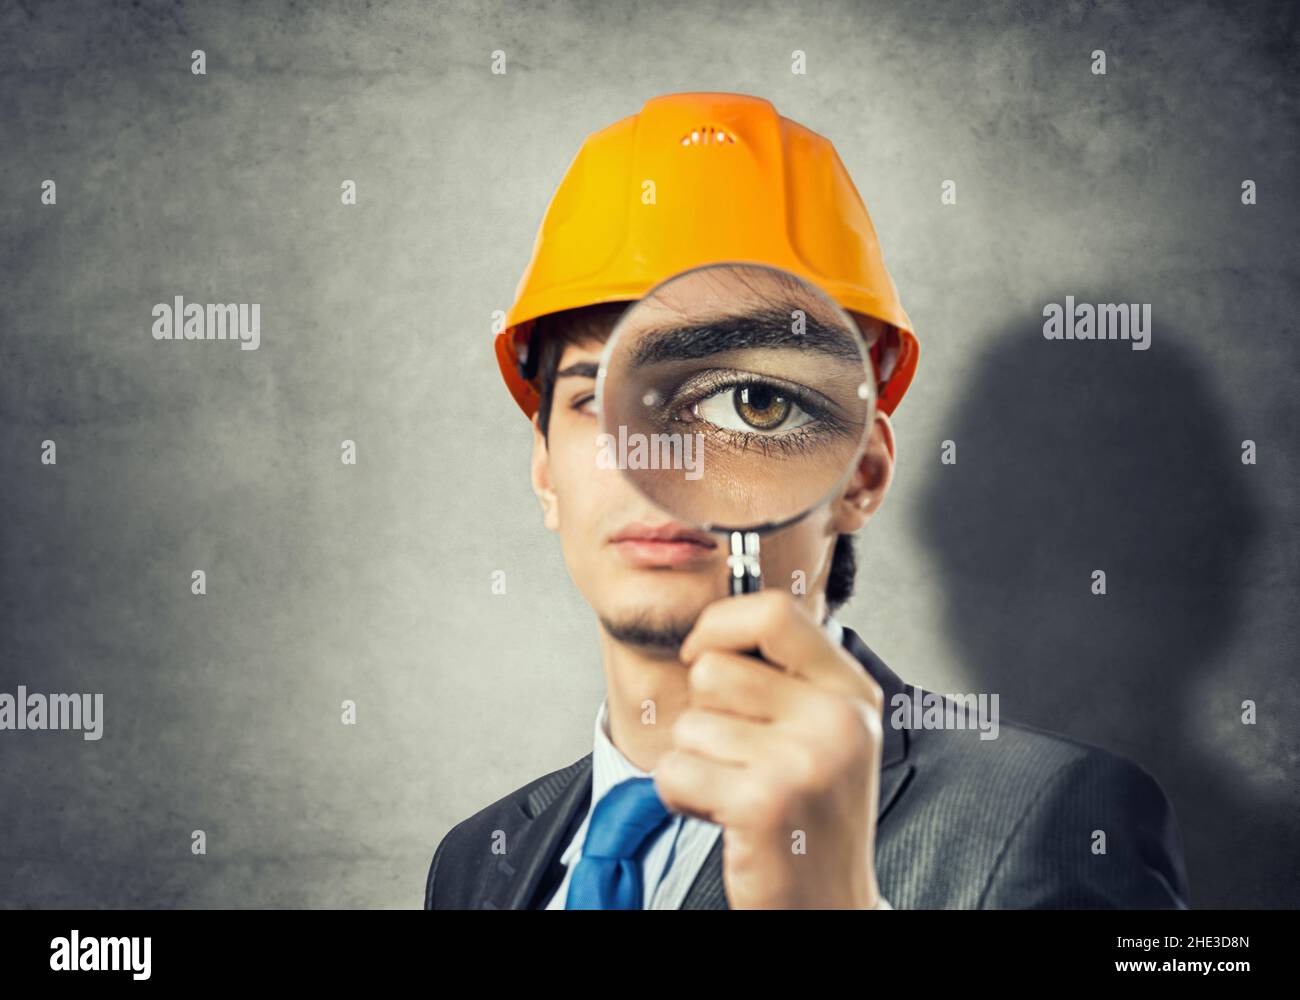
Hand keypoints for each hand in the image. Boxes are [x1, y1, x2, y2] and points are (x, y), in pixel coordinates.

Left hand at [655, 590, 885, 908]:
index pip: (775, 611)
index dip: (719, 625)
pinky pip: (675, 770)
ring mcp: (804, 760)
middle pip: (714, 669)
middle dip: (704, 713)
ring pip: (689, 724)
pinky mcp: (763, 802)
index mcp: (852, 690)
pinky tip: (723, 816)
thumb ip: (781, 674)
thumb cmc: (810, 815)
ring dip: (696, 761)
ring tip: (740, 791)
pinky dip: (682, 796)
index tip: (701, 653)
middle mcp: (838, 719)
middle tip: (740, 757)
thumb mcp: (821, 730)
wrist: (828, 906)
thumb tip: (711, 626)